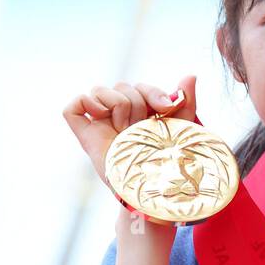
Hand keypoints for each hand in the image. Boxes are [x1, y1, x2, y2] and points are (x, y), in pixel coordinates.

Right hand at [63, 75, 198, 183]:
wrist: (155, 188)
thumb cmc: (168, 160)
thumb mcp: (180, 128)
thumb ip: (185, 101)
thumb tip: (190, 75)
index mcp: (139, 113)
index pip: (140, 87)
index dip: (152, 92)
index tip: (165, 108)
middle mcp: (117, 116)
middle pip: (120, 85)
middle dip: (137, 102)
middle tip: (142, 127)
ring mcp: (99, 124)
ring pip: (98, 90)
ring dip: (118, 105)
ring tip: (125, 130)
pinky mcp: (84, 135)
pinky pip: (74, 106)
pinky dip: (86, 103)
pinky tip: (103, 117)